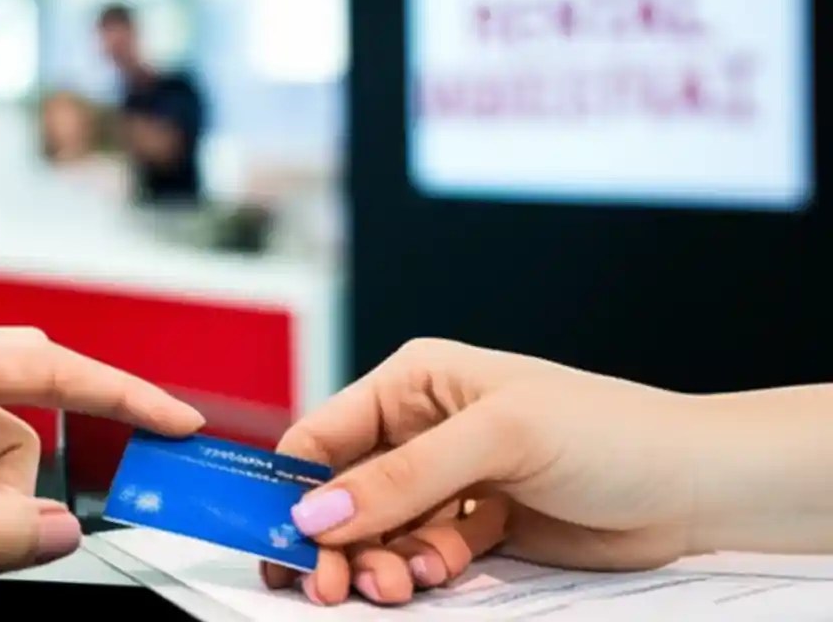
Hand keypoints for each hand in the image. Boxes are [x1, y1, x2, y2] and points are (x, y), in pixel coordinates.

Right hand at [263, 338, 704, 605]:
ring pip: (379, 530)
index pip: (324, 434)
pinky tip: (440, 572)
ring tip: (395, 584)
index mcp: (415, 382)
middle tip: (327, 585)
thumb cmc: (607, 431)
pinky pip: (421, 552)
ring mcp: (450, 480)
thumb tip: (318, 513)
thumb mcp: (497, 438)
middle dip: (333, 539)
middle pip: (344, 492)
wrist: (691, 487)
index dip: (290, 486)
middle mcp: (423, 428)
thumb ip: (404, 477)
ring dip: (377, 561)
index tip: (275, 538)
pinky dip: (420, 569)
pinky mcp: (475, 525)